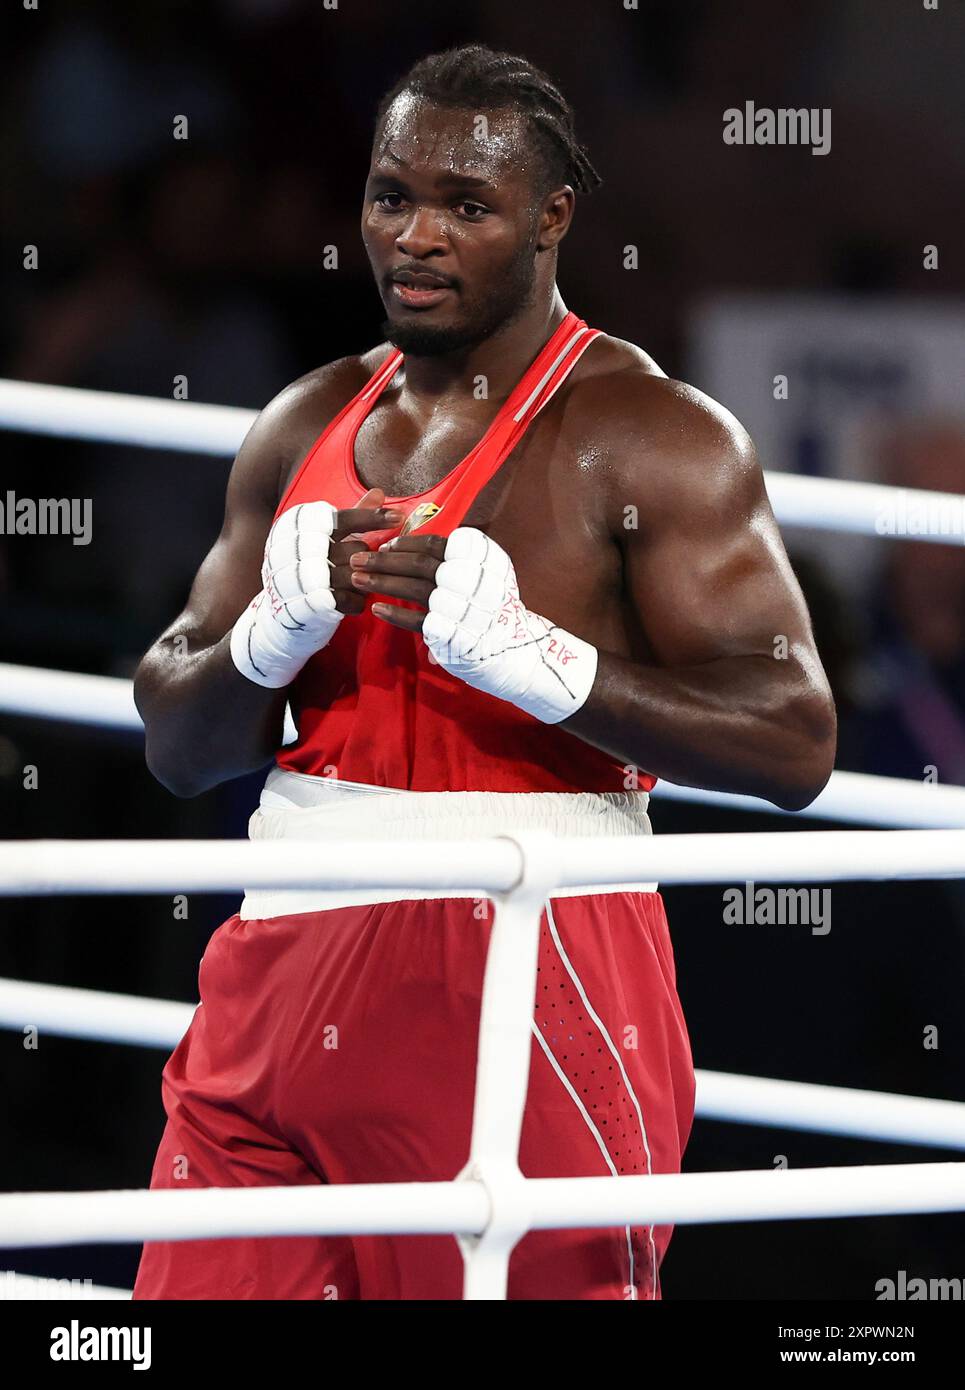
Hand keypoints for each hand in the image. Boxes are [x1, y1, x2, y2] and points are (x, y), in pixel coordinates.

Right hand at [231, 488, 403, 687]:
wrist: (278, 612)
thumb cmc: (310, 568)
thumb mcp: (327, 538)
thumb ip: (353, 515)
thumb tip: (379, 492)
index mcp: (302, 528)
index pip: (344, 519)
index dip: (372, 517)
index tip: (399, 516)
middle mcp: (302, 550)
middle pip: (355, 549)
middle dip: (368, 558)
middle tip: (368, 564)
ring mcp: (306, 578)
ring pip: (356, 575)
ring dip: (365, 580)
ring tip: (364, 581)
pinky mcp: (313, 604)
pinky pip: (352, 600)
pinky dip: (358, 601)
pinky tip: (353, 600)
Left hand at [352, 526, 598, 722]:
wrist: (516, 652)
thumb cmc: (492, 610)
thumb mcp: (484, 575)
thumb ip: (452, 560)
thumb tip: (407, 547)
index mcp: (482, 558)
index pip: (435, 543)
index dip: (406, 542)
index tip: (385, 545)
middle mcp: (474, 579)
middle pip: (419, 563)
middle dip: (383, 559)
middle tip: (357, 558)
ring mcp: (462, 607)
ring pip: (413, 588)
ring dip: (380, 581)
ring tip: (357, 578)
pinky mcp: (452, 634)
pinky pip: (415, 620)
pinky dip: (393, 613)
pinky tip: (376, 609)